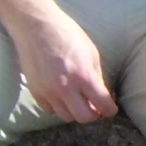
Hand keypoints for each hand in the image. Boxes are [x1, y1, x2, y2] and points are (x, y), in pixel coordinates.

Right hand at [13, 2, 115, 123]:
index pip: (103, 106)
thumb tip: (100, 97)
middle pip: (84, 118)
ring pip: (66, 116)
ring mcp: (48, 91)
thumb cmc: (67, 35)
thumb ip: (96, 78)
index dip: (110, 110)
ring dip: (74, 110)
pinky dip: (57, 106)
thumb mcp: (91, 54)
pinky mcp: (35, 91)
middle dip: (92, 114)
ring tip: (75, 99)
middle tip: (93, 105)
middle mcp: (65, 87)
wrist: (36, 27)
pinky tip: (60, 94)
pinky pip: (49, 109)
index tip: (109, 108)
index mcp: (84, 76)